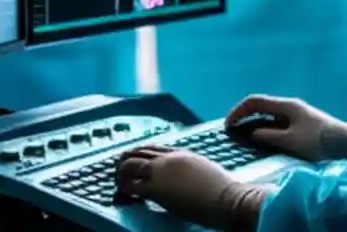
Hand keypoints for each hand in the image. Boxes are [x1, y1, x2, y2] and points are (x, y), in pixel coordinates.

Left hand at [116, 146, 266, 231]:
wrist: (226, 198)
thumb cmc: (223, 188)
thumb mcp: (206, 169)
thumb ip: (192, 168)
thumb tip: (186, 176)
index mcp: (181, 153)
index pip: (154, 148)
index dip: (140, 153)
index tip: (135, 159)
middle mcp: (168, 159)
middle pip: (137, 152)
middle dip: (125, 160)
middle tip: (120, 171)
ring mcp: (162, 172)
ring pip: (129, 165)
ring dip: (121, 174)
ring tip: (119, 182)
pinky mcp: (157, 189)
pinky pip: (132, 186)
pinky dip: (124, 189)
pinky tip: (124, 194)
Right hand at [225, 95, 346, 162]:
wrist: (345, 142)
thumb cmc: (318, 140)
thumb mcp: (290, 141)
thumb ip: (268, 136)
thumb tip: (252, 133)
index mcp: (286, 105)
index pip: (254, 101)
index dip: (238, 111)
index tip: (228, 125)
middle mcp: (289, 107)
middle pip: (260, 108)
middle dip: (243, 118)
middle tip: (231, 133)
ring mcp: (295, 115)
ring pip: (268, 117)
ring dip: (254, 125)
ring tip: (242, 139)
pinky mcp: (301, 125)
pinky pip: (276, 124)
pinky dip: (265, 130)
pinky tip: (262, 142)